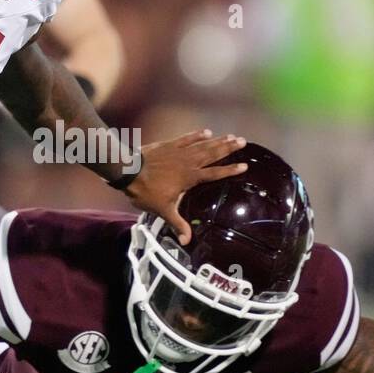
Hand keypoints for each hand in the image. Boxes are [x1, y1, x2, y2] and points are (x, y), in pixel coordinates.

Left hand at [121, 130, 247, 243]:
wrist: (129, 171)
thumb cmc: (147, 192)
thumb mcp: (163, 210)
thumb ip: (177, 223)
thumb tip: (187, 241)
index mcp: (190, 178)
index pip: (215, 174)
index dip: (230, 170)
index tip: (244, 166)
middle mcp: (188, 162)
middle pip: (213, 154)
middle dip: (229, 148)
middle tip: (243, 141)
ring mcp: (179, 151)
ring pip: (203, 144)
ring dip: (218, 140)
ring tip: (232, 136)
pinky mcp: (169, 144)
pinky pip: (187, 138)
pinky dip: (197, 134)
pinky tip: (207, 131)